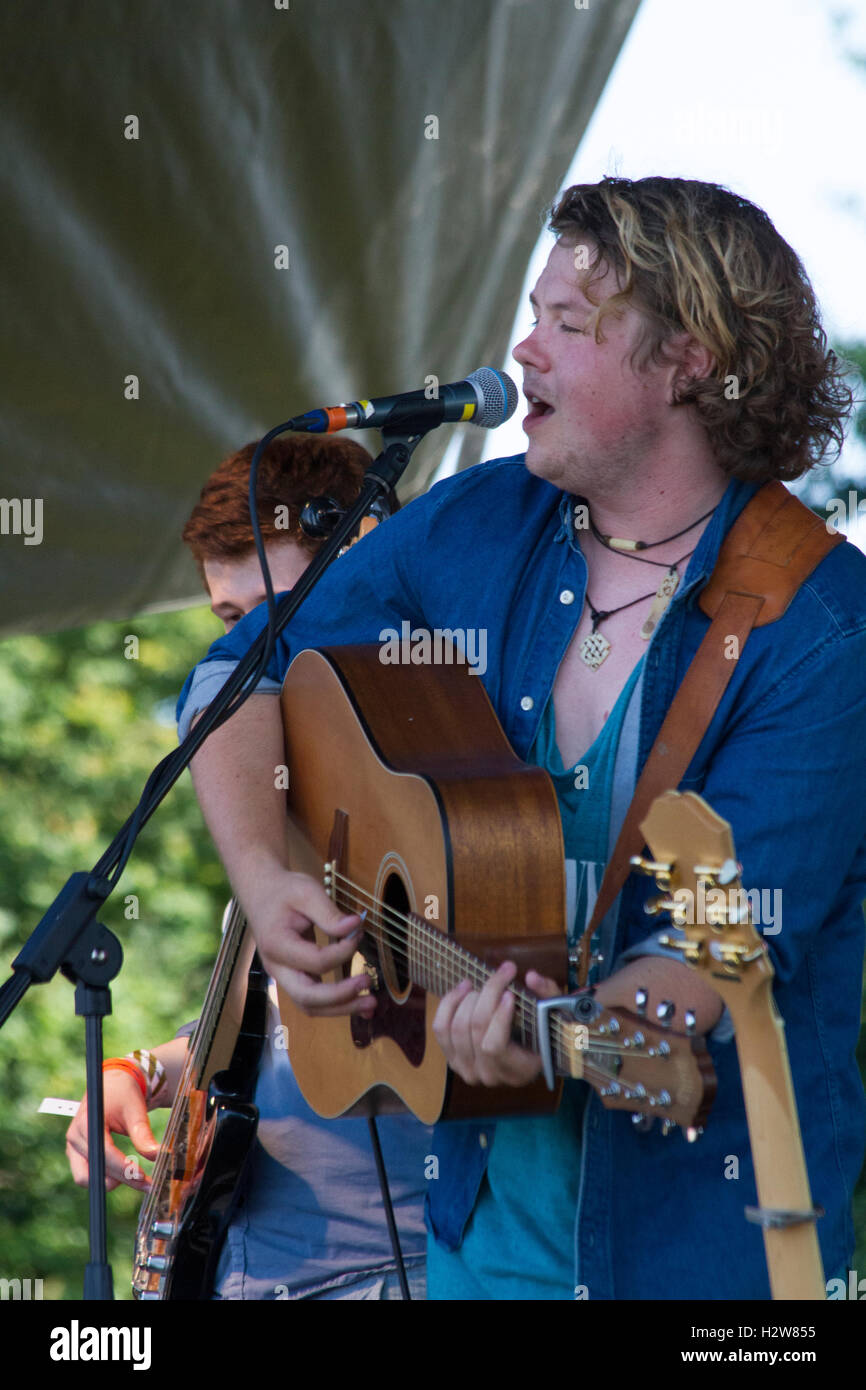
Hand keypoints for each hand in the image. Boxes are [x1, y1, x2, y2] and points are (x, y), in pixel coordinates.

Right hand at [65, 1072, 159, 1192]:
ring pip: (86, 1178)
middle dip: (121, 1180)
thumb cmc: (123, 1094)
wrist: (113, 1084)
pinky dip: (106, 1177)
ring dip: (111, 1182)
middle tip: (147, 1184)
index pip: (104, 1153)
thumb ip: (143, 1134)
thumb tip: (156, 1155)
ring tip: (138, 1178)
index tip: (143, 1177)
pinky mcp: (77, 1154)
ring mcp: (73, 1147)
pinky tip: (127, 1173)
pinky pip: (87, 1174)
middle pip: (93, 1171)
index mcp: (87, 1122)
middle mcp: (74, 1137)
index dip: (124, 1169)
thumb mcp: (136, 1110)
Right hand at [243, 867, 376, 1018]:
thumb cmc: (284, 891)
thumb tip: (356, 926)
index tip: (359, 932)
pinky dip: (336, 1005)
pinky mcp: (294, 978)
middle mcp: (277, 967)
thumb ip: (330, 913)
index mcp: (277, 944)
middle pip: (308, 997)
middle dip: (341, 997)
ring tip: (370, 1002)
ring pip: (310, 1006)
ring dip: (342, 1008)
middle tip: (368, 983)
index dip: (343, 952)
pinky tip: (359, 1002)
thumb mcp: (307, 892)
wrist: (263, 894)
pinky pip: (314, 1000)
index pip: (316, 961)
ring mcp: (284, 976)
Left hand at [432, 963, 560, 1086]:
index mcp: (517, 1071)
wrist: (527, 1053)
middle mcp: (488, 1075)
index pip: (494, 1046)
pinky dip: (449, 1004)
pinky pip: (441, 1029)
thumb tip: (532, 977)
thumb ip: (548, 995)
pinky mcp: (451, 1058)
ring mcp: (467, 1069)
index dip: (498, 1017)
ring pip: (456, 1028)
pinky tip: (463, 988)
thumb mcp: (553, 1015)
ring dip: (467, 998)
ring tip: (478, 982)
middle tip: (501, 975)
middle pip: (475, 1031)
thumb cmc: (543, 1032)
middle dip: (486, 995)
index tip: (510, 994)